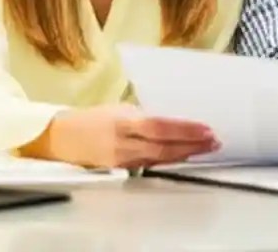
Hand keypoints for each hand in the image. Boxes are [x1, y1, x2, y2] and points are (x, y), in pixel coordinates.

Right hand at [22, 103, 218, 168]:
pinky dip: (171, 159)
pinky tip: (185, 155)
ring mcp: (123, 159)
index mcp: (122, 122)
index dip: (185, 130)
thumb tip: (173, 116)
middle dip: (193, 145)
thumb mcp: (119, 109)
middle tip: (215, 141)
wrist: (62, 138)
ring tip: (207, 148)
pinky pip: (152, 164)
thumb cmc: (92, 118)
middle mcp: (123, 143)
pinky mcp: (123, 168)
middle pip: (164, 147)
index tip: (206, 129)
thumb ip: (144, 114)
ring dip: (187, 153)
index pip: (159, 127)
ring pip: (161, 158)